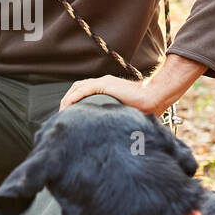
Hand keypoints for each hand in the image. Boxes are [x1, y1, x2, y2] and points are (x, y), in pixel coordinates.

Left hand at [58, 55, 206, 115]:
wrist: (153, 97)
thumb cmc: (142, 108)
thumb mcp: (122, 113)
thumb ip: (113, 116)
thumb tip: (106, 132)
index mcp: (106, 89)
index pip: (83, 91)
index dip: (73, 101)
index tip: (67, 115)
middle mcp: (103, 83)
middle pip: (77, 88)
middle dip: (66, 101)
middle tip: (61, 115)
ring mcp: (104, 82)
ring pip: (78, 88)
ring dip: (67, 99)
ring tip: (62, 112)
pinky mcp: (105, 84)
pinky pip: (83, 89)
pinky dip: (74, 97)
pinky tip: (68, 106)